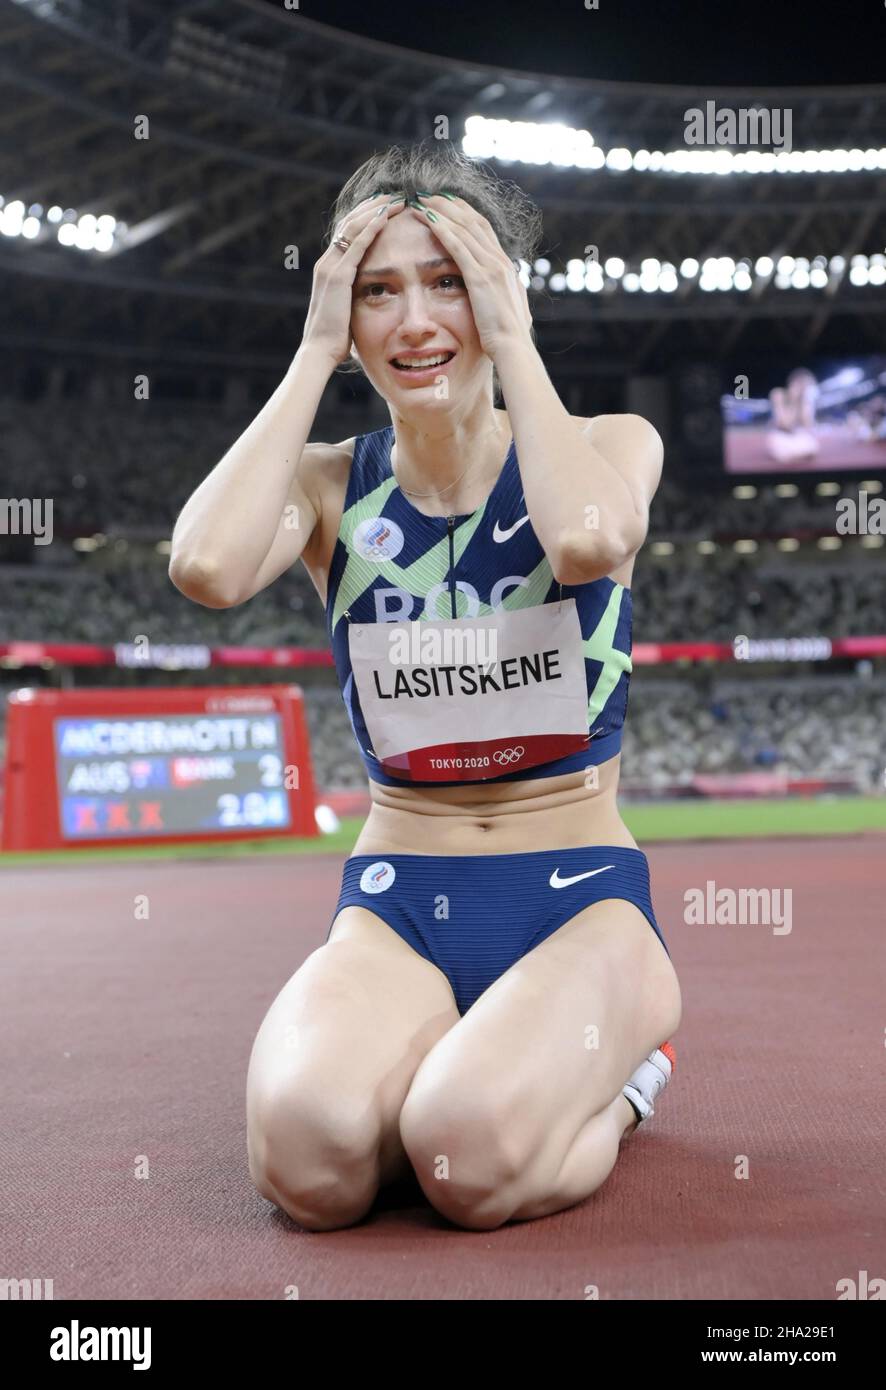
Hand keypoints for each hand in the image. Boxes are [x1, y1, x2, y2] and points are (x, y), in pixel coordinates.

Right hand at [301, 194, 405, 366]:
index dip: (366, 217)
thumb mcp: (345, 311)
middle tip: (394, 196)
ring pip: (354, 227)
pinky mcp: (338, 276)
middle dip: (373, 207)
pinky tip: (386, 216)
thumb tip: (368, 298)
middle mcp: (326, 262)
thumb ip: (353, 297)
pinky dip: (372, 228)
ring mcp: (330, 267)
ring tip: (395, 200)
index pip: (347, 233)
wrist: (319, 351)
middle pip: (350, 223)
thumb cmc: (335, 339)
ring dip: (376, 211)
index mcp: (328, 269)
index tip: (385, 207)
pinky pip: (357, 244)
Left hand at [406, 194, 534, 358]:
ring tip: (422, 199)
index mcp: (507, 268)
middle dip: (452, 205)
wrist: (514, 350)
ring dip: (442, 211)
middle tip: (431, 194)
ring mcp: (491, 267)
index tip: (449, 205)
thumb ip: (505, 297)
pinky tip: (426, 218)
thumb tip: (505, 295)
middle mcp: (501, 261)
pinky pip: (457, 246)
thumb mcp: (509, 312)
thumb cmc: (508, 339)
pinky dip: (441, 229)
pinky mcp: (480, 278)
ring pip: (464, 228)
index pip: (484, 231)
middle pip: (474, 221)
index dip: (465, 215)